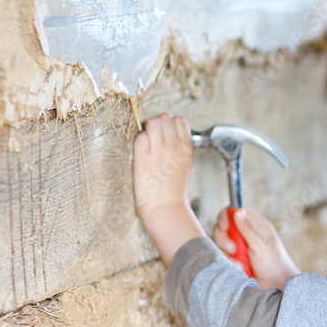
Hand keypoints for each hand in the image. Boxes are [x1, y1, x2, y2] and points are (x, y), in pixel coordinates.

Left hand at [133, 112, 204, 266]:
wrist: (165, 208)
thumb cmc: (173, 191)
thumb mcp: (185, 165)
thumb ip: (179, 147)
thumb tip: (168, 134)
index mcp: (186, 149)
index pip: (179, 120)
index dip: (170, 124)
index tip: (166, 133)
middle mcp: (174, 147)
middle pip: (165, 118)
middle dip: (159, 124)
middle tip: (155, 137)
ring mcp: (158, 151)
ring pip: (153, 122)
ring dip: (148, 129)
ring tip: (147, 142)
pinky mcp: (143, 158)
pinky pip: (140, 137)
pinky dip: (139, 140)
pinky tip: (141, 152)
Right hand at [214, 207, 300, 290]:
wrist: (276, 286)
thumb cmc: (274, 264)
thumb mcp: (260, 244)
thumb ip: (247, 228)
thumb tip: (237, 210)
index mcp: (255, 225)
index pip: (234, 212)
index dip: (225, 217)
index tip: (224, 227)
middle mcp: (246, 234)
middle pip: (223, 228)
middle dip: (223, 239)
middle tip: (232, 249)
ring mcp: (239, 247)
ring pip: (221, 244)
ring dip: (227, 255)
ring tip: (240, 265)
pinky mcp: (235, 259)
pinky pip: (223, 257)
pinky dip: (229, 263)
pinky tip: (240, 270)